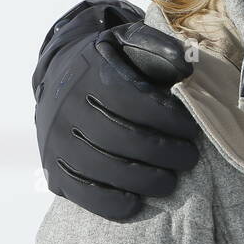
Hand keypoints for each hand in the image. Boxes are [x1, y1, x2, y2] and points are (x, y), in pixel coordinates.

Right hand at [33, 0, 199, 220]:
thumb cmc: (107, 61)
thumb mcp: (129, 41)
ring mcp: (57, 140)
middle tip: (188, 158)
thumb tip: (185, 69)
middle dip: (164, 153)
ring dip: (143, 180)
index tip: (191, 130)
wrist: (59, 74)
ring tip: (170, 182)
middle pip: (121, 139)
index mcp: (91, 74)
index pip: (134, 102)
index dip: (168, 120)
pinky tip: (135, 202)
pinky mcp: (53, 167)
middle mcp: (69, 107)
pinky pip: (80, 191)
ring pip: (103, 168)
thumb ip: (159, 48)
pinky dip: (109, 202)